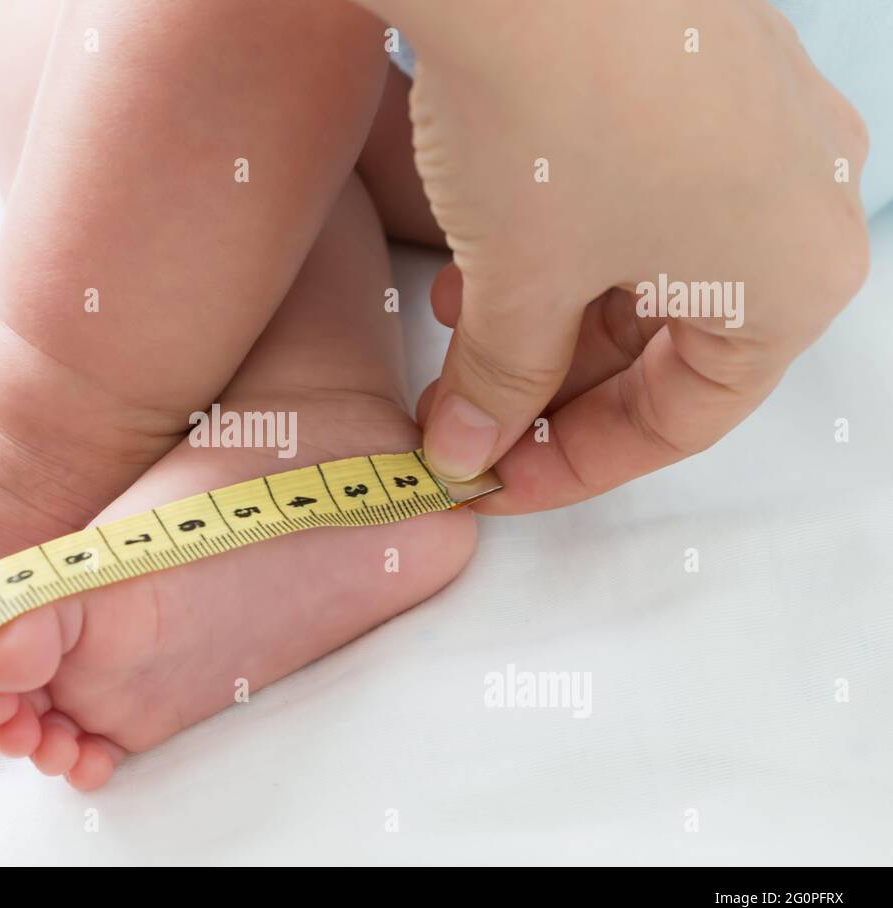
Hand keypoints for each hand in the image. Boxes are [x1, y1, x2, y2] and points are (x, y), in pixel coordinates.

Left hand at [359, 0, 868, 510]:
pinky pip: (637, 200)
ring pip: (645, 270)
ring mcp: (756, 125)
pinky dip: (560, 246)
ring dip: (545, 318)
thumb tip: (464, 454)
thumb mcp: (522, 282)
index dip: (577, 465)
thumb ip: (499, 383)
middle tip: (460, 414)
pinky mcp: (699, 72)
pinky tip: (483, 255)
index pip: (685, 419)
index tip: (496, 484)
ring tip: (457, 329)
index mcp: (796, 279)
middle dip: (549, 389)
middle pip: (666, 344)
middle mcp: (799, 201)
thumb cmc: (554, 123)